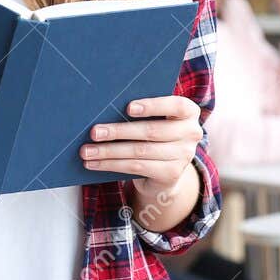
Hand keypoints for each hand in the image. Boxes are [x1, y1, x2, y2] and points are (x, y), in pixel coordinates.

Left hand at [82, 94, 201, 198]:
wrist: (166, 171)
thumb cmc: (155, 135)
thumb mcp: (156, 119)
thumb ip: (142, 111)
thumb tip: (106, 105)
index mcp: (189, 112)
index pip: (176, 105)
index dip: (152, 106)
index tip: (128, 107)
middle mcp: (192, 133)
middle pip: (151, 131)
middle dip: (119, 131)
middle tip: (94, 132)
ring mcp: (184, 156)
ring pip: (140, 151)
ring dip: (109, 151)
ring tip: (87, 151)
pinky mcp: (171, 174)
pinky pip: (137, 167)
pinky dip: (112, 165)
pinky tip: (95, 163)